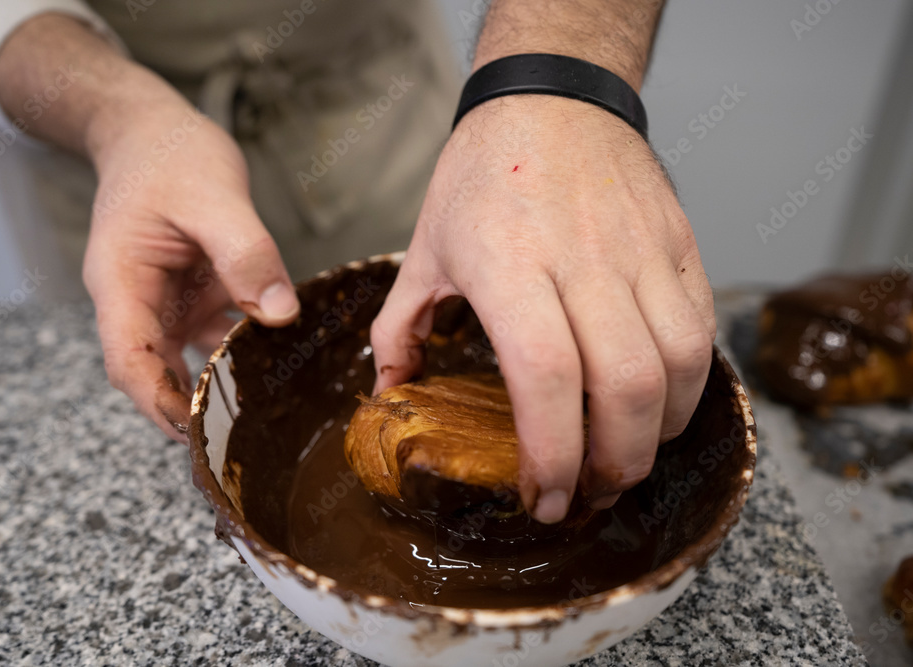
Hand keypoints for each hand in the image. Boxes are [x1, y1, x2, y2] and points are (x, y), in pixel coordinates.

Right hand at [82, 88, 298, 441]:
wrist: (153, 131)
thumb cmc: (169, 154)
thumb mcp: (212, 195)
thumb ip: (245, 252)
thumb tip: (279, 313)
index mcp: (120, 281)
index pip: (129, 358)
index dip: (157, 401)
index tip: (193, 431)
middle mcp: (136, 300)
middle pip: (152, 373)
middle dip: (187, 409)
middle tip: (235, 442)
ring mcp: (163, 302)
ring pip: (185, 361)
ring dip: (217, 388)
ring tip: (261, 418)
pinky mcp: (190, 296)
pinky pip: (213, 337)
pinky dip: (238, 354)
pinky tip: (274, 367)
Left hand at [371, 95, 714, 522]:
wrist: (554, 99)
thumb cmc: (484, 173)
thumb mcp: (425, 247)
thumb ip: (399, 328)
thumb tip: (388, 393)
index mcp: (509, 264)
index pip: (545, 376)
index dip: (551, 452)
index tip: (541, 495)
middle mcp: (583, 260)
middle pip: (624, 386)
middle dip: (613, 463)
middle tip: (587, 492)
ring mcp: (640, 252)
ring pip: (678, 366)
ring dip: (658, 434)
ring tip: (625, 458)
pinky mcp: (679, 246)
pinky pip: (701, 332)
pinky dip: (688, 387)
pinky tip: (658, 408)